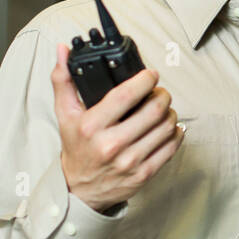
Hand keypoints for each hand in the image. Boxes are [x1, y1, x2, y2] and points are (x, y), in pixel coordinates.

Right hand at [53, 42, 183, 212]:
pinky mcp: (144, 174)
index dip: (145, 80)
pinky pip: (171, 147)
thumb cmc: (76, 147)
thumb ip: (64, 80)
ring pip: (166, 127)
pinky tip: (169, 127)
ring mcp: (130, 161)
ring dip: (170, 112)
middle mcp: (111, 145)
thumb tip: (63, 49)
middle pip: (153, 110)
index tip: (150, 75)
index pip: (126, 95)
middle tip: (159, 92)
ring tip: (163, 108)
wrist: (80, 189)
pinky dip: (176, 133)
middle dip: (162, 95)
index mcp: (91, 126)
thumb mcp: (65, 114)